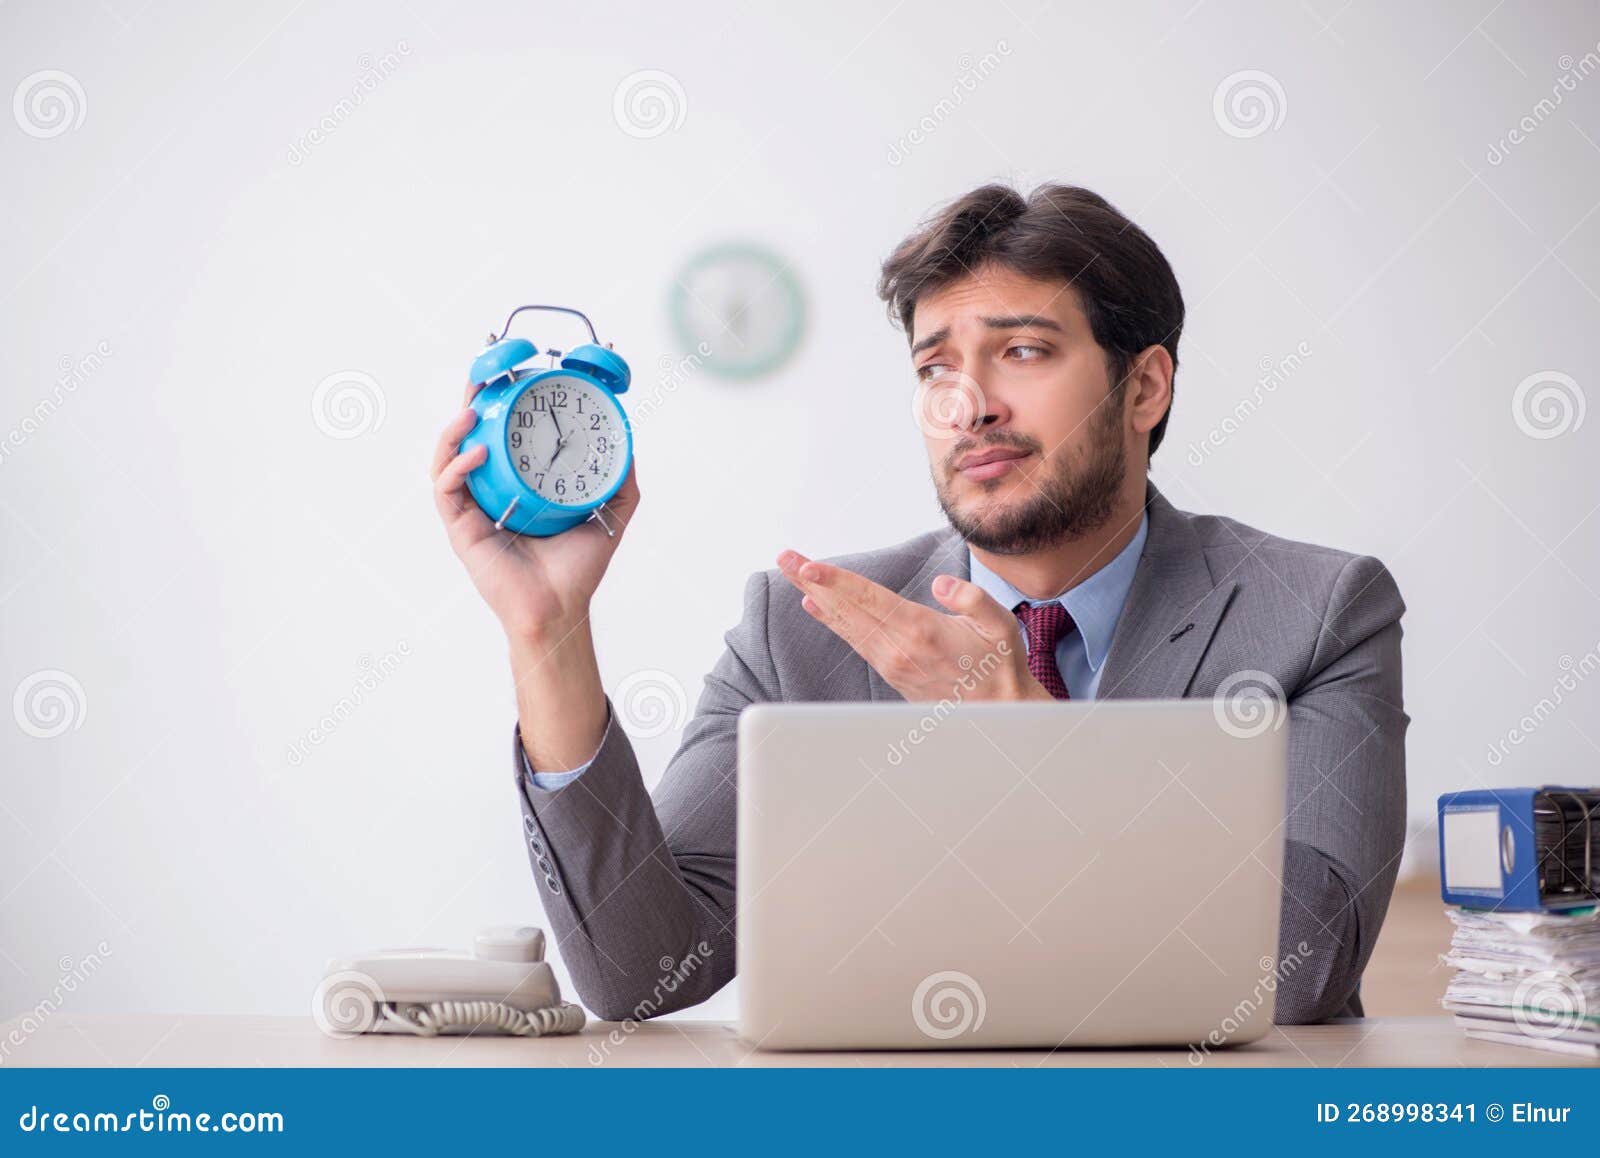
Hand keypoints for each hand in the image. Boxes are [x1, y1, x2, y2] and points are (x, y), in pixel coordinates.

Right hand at [432, 380, 639, 645]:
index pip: (502, 435)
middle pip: (468, 438)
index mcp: (518, 484)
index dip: (500, 405)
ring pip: (448, 457)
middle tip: (482, 377)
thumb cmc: (579, 568)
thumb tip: (626, 438)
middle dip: (470, 404)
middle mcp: (490, 492)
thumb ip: (620, 477)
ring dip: (454, 430)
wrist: (561, 608)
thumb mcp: (610, 511)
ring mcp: (472, 509)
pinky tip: (478, 452)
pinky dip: (457, 466)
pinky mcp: (459, 528)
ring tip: (472, 408)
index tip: (510, 375)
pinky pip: (447, 488)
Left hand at [775, 550, 1052, 703]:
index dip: (837, 581)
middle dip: (813, 581)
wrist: (999, 716)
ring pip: (846, 624)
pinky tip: (817, 606)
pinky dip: (833, 621)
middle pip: (847, 609)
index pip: (869, 600)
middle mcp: (899, 649)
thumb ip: (972, 600)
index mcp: (921, 632)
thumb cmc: (1000, 666)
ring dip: (818, 596)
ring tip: (794, 574)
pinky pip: (854, 640)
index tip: (808, 565)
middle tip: (785, 557)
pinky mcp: (891, 672)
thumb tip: (942, 584)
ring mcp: (891, 663)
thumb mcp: (1000, 626)